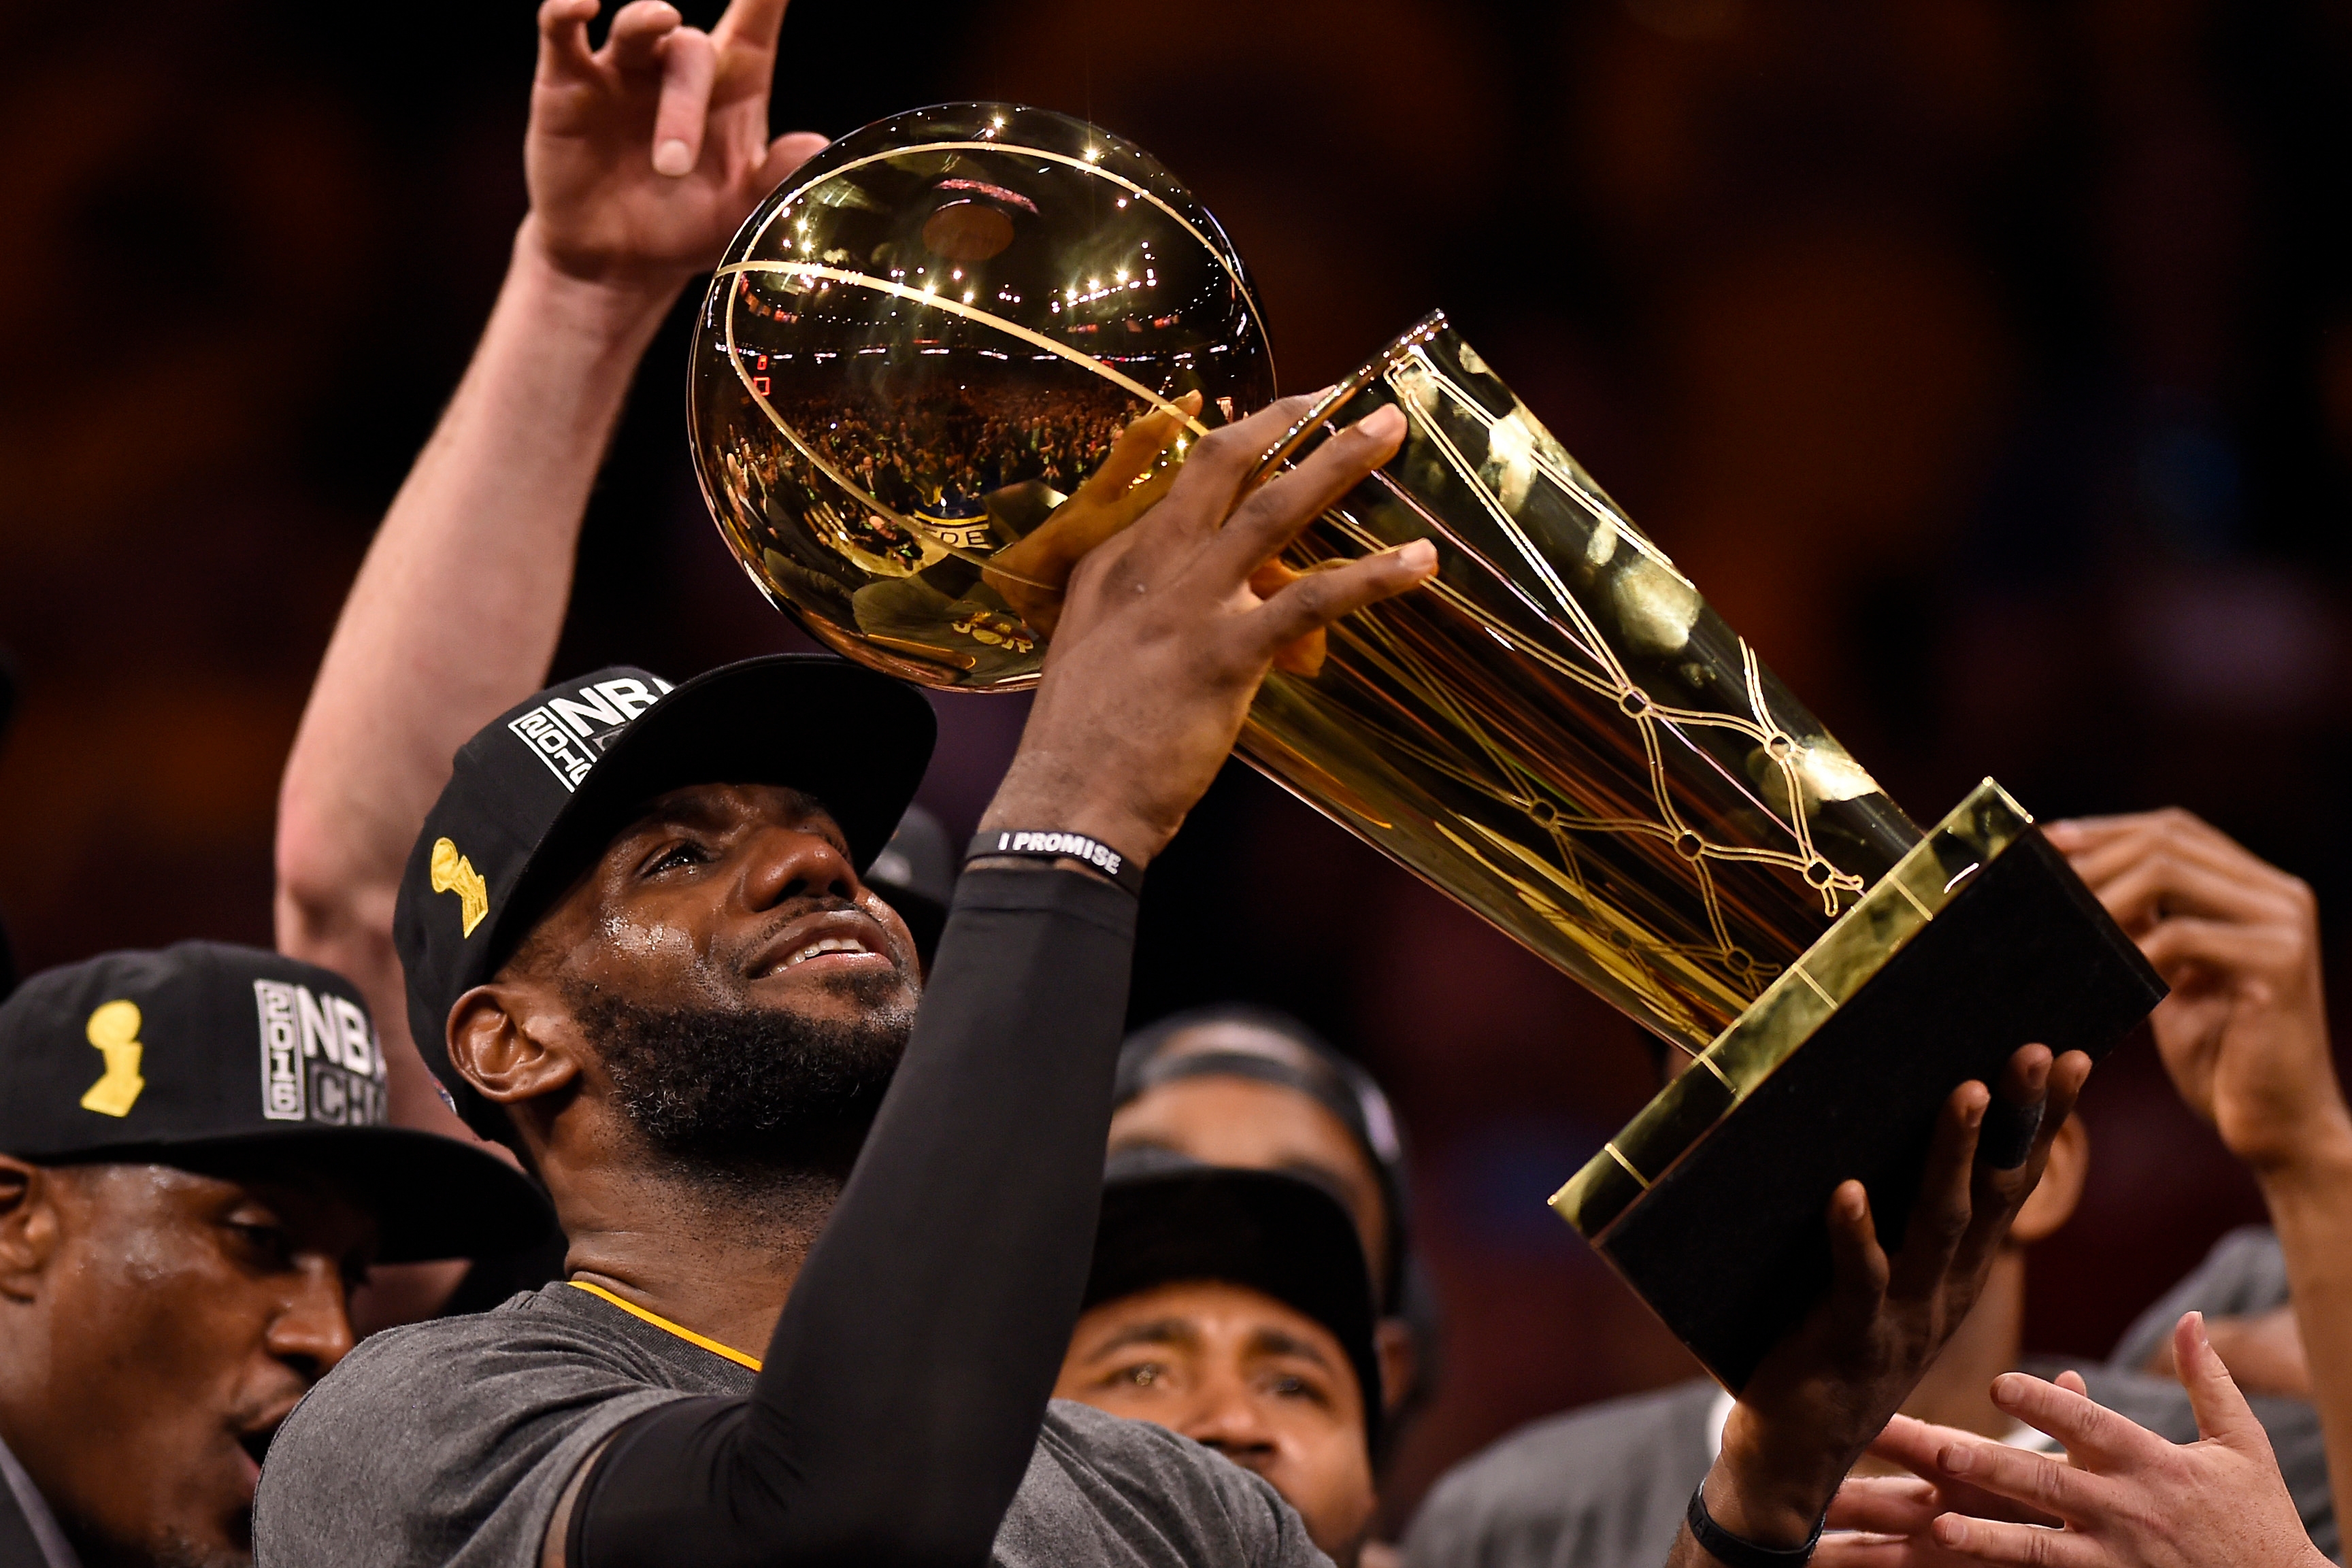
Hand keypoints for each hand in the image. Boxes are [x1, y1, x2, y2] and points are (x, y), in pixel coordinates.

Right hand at [523, 0, 826, 290]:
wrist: (617, 266)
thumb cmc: (686, 228)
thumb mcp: (741, 210)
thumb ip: (778, 175)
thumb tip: (815, 144)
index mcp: (731, 87)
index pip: (755, 21)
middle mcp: (677, 67)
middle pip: (691, 47)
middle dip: (685, 100)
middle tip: (675, 166)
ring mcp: (622, 68)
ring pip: (637, 28)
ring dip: (643, 33)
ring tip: (655, 29)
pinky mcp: (568, 80)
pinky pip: (561, 28)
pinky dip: (566, 9)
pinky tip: (580, 3)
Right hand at [980, 396, 1434, 865]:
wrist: (1066, 802)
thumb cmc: (1086, 741)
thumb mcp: (1102, 651)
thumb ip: (1159, 611)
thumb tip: (1234, 598)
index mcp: (1116, 562)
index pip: (1183, 480)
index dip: (1242, 443)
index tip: (1285, 419)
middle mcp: (1151, 566)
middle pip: (1224, 464)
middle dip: (1290, 418)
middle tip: (1345, 392)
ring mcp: (1189, 606)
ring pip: (1272, 511)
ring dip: (1337, 464)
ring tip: (1390, 431)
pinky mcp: (1226, 654)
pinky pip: (1311, 601)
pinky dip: (1372, 576)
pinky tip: (1419, 563)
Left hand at [1693, 1045, 2091, 1551]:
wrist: (1795, 1460)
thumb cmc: (1829, 1355)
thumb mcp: (1875, 1284)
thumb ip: (1888, 1224)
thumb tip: (1871, 1130)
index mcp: (1956, 1274)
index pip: (2013, 1185)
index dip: (2044, 1124)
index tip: (2073, 1055)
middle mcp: (1944, 1291)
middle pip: (1995, 1194)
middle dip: (2021, 1120)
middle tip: (2039, 1050)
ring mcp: (1902, 1315)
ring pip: (1938, 1226)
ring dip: (1952, 1157)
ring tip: (1965, 1090)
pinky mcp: (1848, 1338)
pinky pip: (1857, 1279)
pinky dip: (1853, 1234)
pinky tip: (1847, 1190)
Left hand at [1907, 1314, 2327, 1567]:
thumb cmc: (2258, 1516)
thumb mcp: (2242, 1445)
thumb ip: (2207, 1381)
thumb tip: (2191, 1318)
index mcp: (2154, 1463)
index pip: (2090, 1425)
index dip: (2045, 1403)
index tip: (1999, 1382)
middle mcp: (2128, 1509)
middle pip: (2049, 1484)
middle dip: (1993, 1467)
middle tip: (1938, 1452)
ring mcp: (2115, 1557)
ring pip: (2041, 1545)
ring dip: (1988, 1537)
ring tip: (1938, 1527)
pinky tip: (1961, 1567)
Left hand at [2048, 810, 2351, 1177]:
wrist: (2276, 1126)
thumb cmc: (2217, 1054)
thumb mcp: (2169, 974)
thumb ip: (2141, 923)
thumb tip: (2068, 877)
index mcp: (2257, 887)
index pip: (2171, 828)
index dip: (2101, 830)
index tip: (2041, 844)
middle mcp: (2279, 893)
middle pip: (2165, 840)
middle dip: (2091, 857)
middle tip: (2037, 884)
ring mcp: (2284, 923)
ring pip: (2168, 872)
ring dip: (2101, 896)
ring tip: (2060, 925)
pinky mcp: (2280, 963)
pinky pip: (2181, 935)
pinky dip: (2132, 949)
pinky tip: (2107, 973)